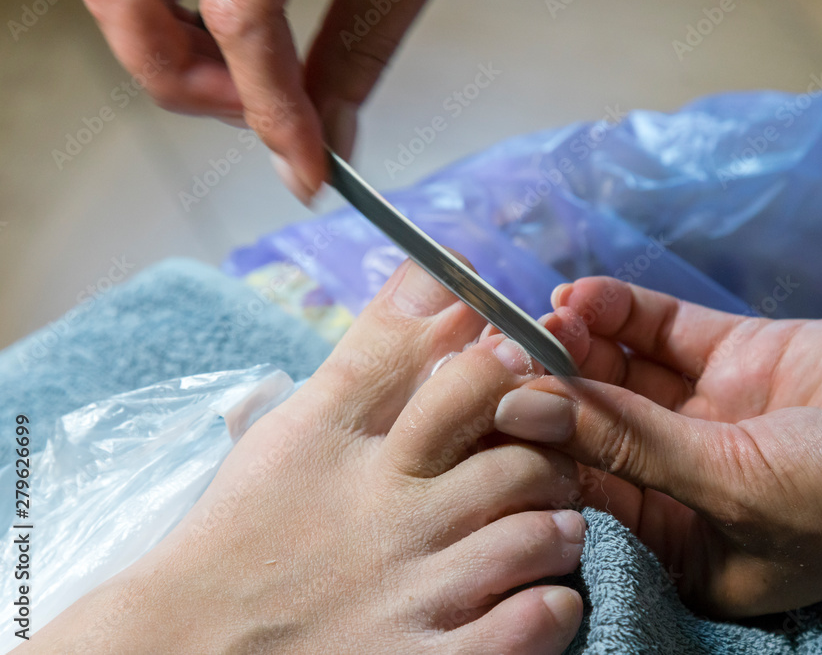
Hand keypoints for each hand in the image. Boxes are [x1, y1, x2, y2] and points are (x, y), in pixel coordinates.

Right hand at [22, 259, 584, 653]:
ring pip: (541, 538)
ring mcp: (416, 598)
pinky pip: (534, 625)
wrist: (195, 644)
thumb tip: (440, 273)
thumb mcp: (302, 424)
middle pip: (523, 460)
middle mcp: (396, 519)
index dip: (515, 374)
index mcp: (365, 452)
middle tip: (538, 466)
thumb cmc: (253, 525)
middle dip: (549, 458)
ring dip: (557, 529)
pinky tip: (534, 594)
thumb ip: (376, 348)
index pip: (472, 381)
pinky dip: (552, 606)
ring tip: (541, 529)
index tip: (518, 385)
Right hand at [76, 0, 434, 201]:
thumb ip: (358, 50)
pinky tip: (210, 20)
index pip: (241, 17)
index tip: (304, 166)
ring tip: (235, 74)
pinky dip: (158, 1)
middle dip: (187, 82)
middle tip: (255, 119)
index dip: (269, 110)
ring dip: (161, 41)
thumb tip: (330, 137)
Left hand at [494, 276, 821, 616]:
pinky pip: (661, 329)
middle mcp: (680, 473)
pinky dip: (620, 310)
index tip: (481, 409)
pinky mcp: (734, 355)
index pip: (577, 491)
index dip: (529, 450)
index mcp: (675, 538)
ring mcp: (704, 410)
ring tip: (544, 318)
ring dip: (575, 342)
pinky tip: (585, 296)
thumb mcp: (733, 486)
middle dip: (543, 387)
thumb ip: (624, 443)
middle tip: (495, 352)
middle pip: (587, 424)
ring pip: (615, 371)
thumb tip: (523, 408)